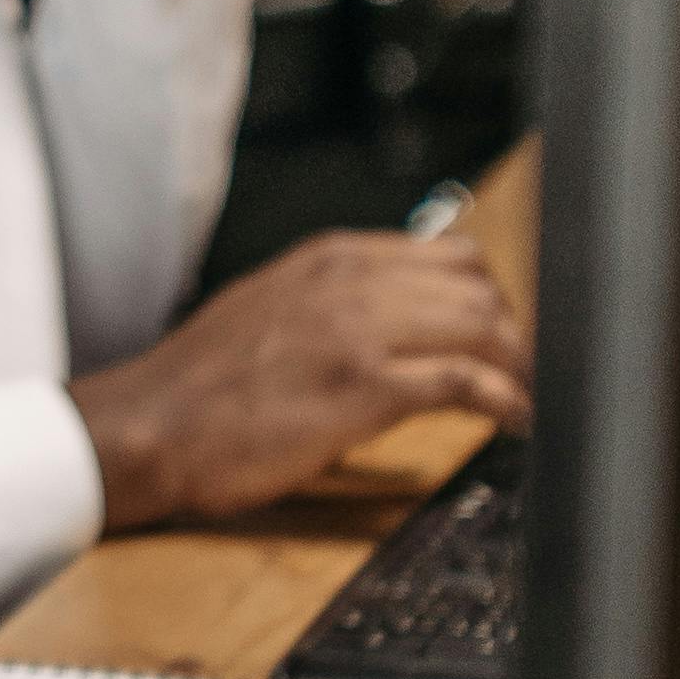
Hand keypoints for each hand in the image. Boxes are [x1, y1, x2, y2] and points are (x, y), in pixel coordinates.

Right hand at [69, 229, 529, 528]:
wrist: (149, 425)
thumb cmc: (200, 384)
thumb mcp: (269, 307)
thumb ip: (331, 300)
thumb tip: (389, 319)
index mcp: (331, 258)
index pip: (450, 253)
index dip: (490, 298)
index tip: (502, 335)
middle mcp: (351, 281)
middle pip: (479, 285)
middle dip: (515, 331)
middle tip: (527, 374)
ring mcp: (360, 332)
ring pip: (482, 325)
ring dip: (522, 366)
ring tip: (530, 400)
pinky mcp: (365, 388)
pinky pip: (466, 383)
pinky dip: (507, 401)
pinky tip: (516, 422)